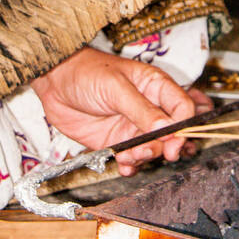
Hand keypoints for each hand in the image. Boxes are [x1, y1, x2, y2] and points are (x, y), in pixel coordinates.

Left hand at [31, 47, 212, 174]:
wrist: (54, 82)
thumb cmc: (86, 72)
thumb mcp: (116, 88)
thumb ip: (141, 109)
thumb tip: (167, 129)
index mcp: (156, 87)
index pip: (183, 108)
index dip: (183, 127)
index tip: (173, 143)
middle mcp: (149, 109)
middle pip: (172, 134)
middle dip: (164, 147)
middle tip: (149, 151)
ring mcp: (134, 126)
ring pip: (153, 149)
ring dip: (144, 157)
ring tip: (128, 156)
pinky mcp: (118, 141)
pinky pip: (133, 159)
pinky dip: (132, 166)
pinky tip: (123, 165)